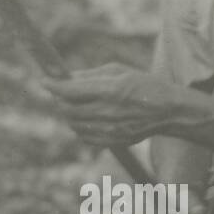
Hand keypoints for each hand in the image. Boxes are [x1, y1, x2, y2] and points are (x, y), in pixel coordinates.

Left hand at [45, 63, 185, 146]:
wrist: (168, 111)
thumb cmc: (143, 85)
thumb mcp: (119, 71)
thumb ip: (89, 76)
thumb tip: (65, 77)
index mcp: (111, 90)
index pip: (70, 90)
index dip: (53, 85)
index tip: (44, 80)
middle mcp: (109, 112)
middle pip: (68, 110)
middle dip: (59, 100)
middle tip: (59, 92)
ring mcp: (111, 130)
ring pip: (74, 124)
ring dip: (69, 114)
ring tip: (75, 104)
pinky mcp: (113, 141)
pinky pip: (85, 137)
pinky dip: (80, 127)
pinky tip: (88, 118)